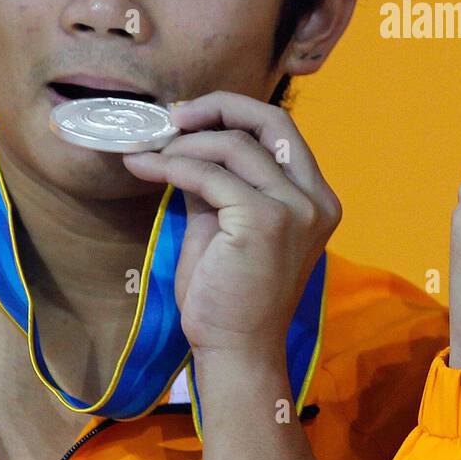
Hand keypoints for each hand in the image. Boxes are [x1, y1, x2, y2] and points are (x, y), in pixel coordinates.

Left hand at [121, 92, 340, 359]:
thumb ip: (217, 182)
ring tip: (149, 154)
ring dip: (184, 144)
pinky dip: (172, 166)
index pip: (280, 131)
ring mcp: (297, 208)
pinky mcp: (266, 220)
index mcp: (316, 198)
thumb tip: (186, 142)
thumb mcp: (225, 224)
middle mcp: (315, 198)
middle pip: (271, 120)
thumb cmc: (229, 297)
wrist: (235, 352)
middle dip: (218, 107)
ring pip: (234, 145)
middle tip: (173, 118)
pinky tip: (145, 168)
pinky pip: (210, 175)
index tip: (190, 118)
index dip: (234, 114)